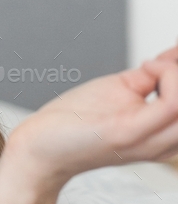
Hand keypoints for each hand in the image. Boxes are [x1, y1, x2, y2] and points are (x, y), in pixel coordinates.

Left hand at [6, 46, 177, 188]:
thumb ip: (153, 75)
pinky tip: (147, 70)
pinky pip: (173, 104)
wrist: (39, 147)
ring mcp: (150, 141)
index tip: (176, 56)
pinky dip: (168, 76)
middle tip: (170, 61)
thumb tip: (174, 55)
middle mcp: (165, 142)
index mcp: (166, 134)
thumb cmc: (75, 123)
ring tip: (156, 67)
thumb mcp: (123, 89)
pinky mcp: (130, 133)